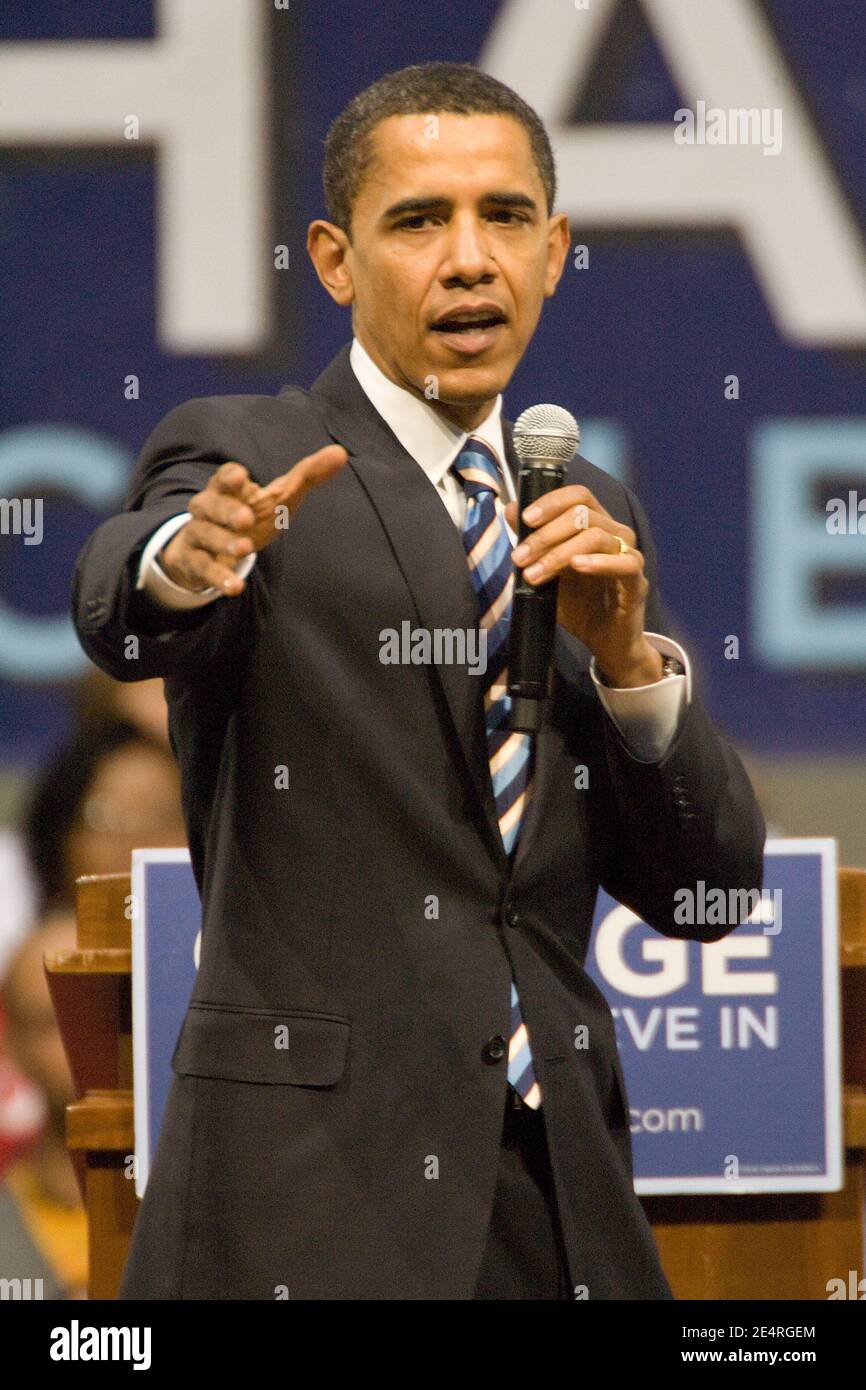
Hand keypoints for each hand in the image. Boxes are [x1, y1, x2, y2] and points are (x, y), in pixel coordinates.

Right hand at [160, 446, 348, 594]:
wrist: (210, 548)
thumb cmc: (249, 514)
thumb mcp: (279, 496)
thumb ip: (307, 475)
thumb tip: (340, 452)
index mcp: (226, 487)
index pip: (224, 477)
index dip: (231, 477)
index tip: (241, 478)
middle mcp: (207, 507)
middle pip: (211, 504)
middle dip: (227, 511)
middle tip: (247, 519)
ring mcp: (198, 534)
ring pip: (205, 534)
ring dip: (224, 542)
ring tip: (245, 550)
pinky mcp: (195, 561)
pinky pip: (204, 568)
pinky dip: (218, 577)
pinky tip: (235, 586)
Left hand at [503, 485, 663, 687]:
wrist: (603, 641)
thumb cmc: (578, 603)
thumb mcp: (548, 571)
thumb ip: (533, 543)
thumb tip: (510, 510)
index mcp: (595, 524)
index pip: (578, 496)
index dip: (551, 502)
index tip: (525, 519)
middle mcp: (615, 533)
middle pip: (582, 513)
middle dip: (545, 535)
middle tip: (520, 558)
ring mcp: (628, 554)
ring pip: (595, 536)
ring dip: (559, 553)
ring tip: (535, 574)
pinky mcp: (637, 580)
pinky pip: (624, 562)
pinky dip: (599, 562)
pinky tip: (578, 566)